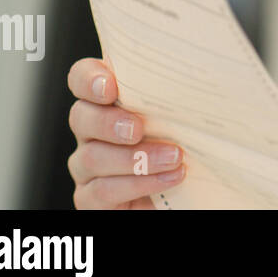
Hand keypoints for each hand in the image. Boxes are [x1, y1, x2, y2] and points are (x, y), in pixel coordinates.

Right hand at [66, 57, 186, 208]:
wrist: (188, 191)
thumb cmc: (185, 143)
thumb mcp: (183, 115)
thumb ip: (177, 95)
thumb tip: (197, 77)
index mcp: (109, 102)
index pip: (82, 78)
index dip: (89, 79)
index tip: (110, 86)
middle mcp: (91, 131)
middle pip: (80, 117)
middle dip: (108, 122)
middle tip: (138, 128)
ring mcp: (87, 166)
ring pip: (92, 157)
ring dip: (135, 158)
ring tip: (174, 157)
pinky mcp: (91, 199)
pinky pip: (102, 191)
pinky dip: (137, 184)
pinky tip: (168, 178)